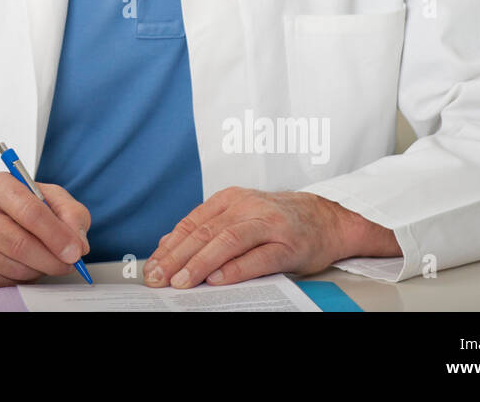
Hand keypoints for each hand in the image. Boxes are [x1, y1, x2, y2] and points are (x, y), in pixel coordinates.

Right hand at [0, 172, 90, 288]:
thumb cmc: (21, 206)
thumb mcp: (50, 197)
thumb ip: (71, 214)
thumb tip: (78, 245)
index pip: (30, 212)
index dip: (57, 235)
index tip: (76, 251)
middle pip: (20, 244)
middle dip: (52, 259)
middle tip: (70, 263)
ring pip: (15, 267)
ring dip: (40, 269)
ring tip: (45, 259)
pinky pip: (5, 282)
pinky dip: (24, 279)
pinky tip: (25, 264)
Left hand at [143, 187, 396, 287]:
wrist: (327, 219)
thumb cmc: (277, 221)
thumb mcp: (240, 216)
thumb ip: (208, 228)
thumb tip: (169, 248)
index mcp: (231, 199)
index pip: (192, 223)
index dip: (169, 246)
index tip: (152, 266)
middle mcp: (248, 207)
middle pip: (205, 232)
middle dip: (177, 257)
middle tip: (159, 278)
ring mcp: (269, 224)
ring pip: (227, 241)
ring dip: (200, 263)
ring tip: (182, 281)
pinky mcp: (289, 244)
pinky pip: (259, 257)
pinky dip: (235, 269)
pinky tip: (218, 280)